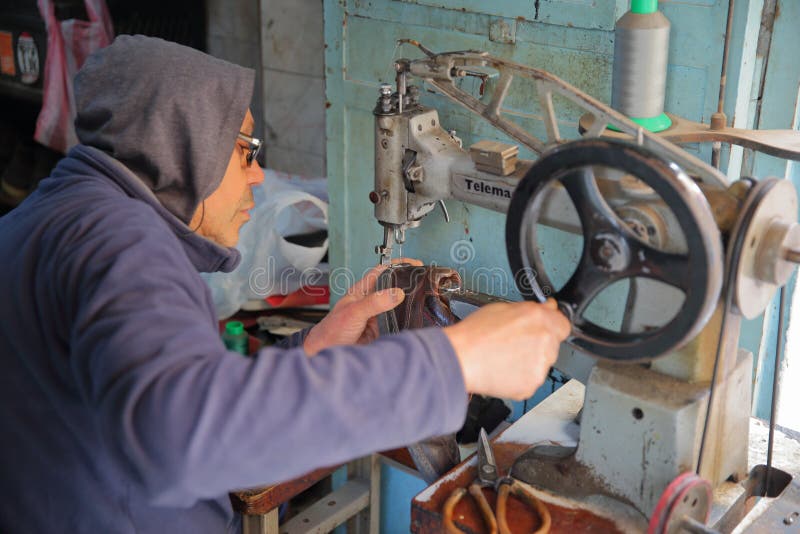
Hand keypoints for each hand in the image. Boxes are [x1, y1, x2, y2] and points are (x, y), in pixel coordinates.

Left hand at [303, 258, 422, 354]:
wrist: (326, 354)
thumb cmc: (331, 331)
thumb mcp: (353, 312)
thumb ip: (374, 303)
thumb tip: (397, 293)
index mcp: (362, 291)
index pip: (381, 271)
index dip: (397, 265)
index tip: (413, 263)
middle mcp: (371, 302)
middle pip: (392, 289)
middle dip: (407, 285)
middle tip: (425, 283)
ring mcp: (377, 317)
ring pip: (396, 307)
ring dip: (408, 305)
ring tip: (425, 301)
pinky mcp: (381, 332)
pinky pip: (396, 324)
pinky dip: (406, 323)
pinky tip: (416, 322)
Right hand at [443, 299, 570, 399]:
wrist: (460, 359)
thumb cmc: (474, 333)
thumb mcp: (502, 308)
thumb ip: (530, 310)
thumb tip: (546, 309)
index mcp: (539, 318)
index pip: (563, 324)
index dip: (551, 327)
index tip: (542, 329)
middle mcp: (545, 341)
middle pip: (552, 345)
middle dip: (538, 344)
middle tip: (515, 344)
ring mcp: (540, 366)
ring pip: (542, 364)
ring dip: (529, 362)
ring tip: (504, 357)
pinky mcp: (531, 385)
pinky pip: (530, 380)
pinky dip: (520, 377)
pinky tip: (503, 369)